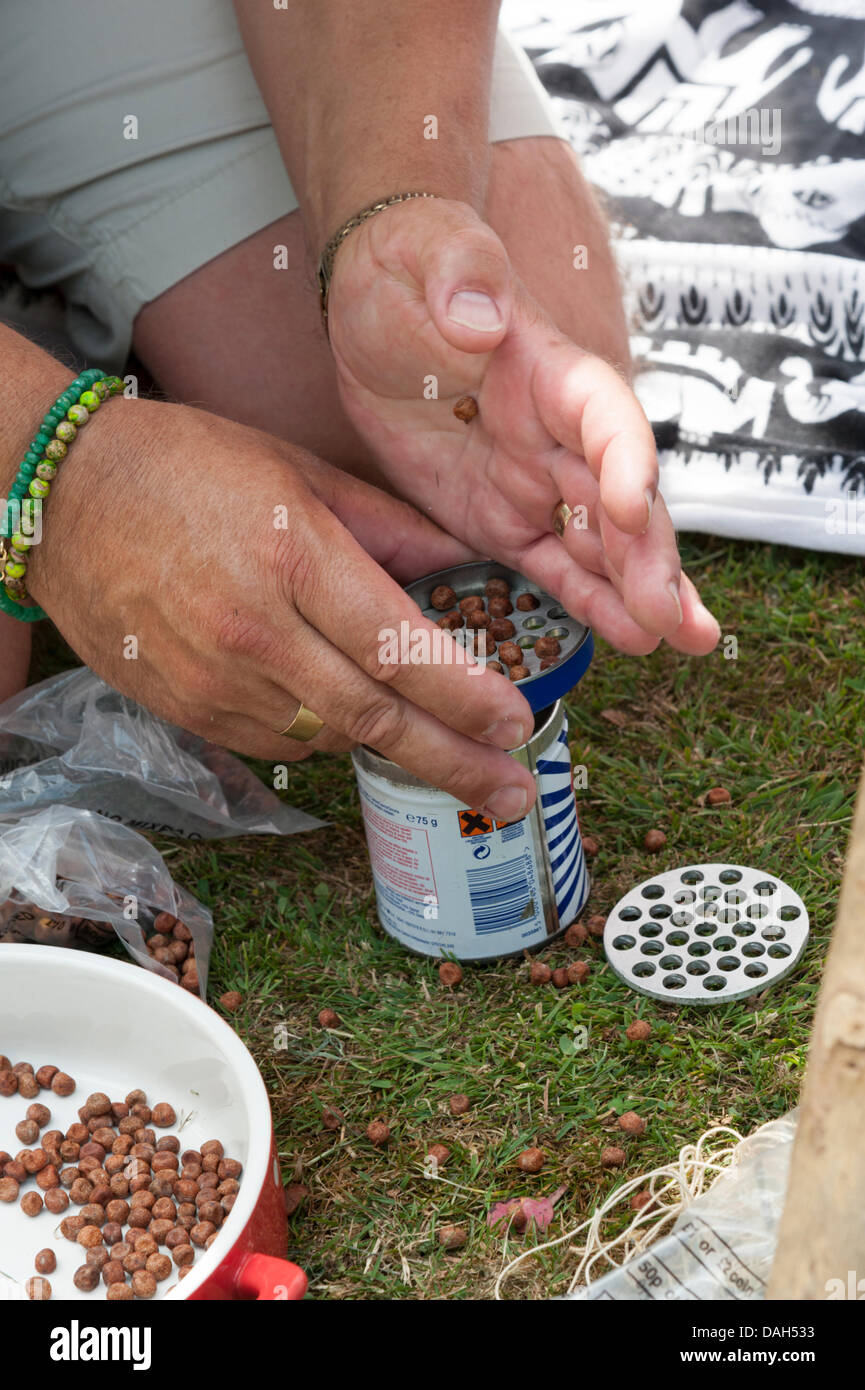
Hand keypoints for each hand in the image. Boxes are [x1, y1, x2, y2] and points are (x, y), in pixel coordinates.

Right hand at [28, 397, 538, 819]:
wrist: (63, 498)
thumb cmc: (187, 467)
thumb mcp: (301, 472)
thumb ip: (391, 528)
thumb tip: (464, 569)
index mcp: (293, 559)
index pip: (398, 648)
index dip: (464, 697)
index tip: (515, 723)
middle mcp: (254, 632)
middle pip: (374, 717)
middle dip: (454, 763)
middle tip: (514, 795)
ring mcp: (215, 680)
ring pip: (330, 736)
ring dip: (394, 746)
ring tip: (447, 751)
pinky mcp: (187, 709)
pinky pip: (279, 741)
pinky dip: (327, 734)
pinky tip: (353, 716)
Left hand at [327, 197, 719, 655]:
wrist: (370, 313)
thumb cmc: (405, 270)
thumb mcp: (422, 254)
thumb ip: (457, 275)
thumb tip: (480, 315)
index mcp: (551, 370)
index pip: (605, 416)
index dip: (627, 460)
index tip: (632, 507)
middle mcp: (558, 433)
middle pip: (620, 499)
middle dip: (649, 558)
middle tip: (675, 617)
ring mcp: (535, 482)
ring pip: (601, 543)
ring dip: (640, 592)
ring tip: (681, 640)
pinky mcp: (503, 519)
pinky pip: (551, 566)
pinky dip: (588, 601)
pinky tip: (626, 637)